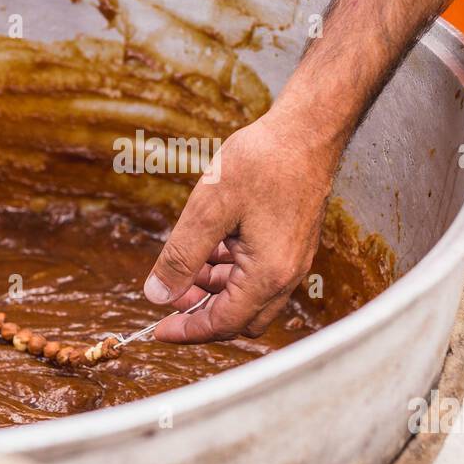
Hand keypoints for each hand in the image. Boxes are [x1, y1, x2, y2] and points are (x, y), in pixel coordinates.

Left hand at [144, 108, 341, 341]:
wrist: (307, 131)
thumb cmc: (262, 162)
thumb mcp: (208, 208)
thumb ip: (181, 257)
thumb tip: (157, 295)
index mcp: (267, 275)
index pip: (222, 324)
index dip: (186, 332)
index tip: (156, 331)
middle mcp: (286, 276)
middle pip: (240, 319)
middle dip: (201, 314)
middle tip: (170, 294)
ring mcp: (292, 261)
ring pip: (248, 297)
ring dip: (215, 289)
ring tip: (188, 261)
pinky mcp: (292, 245)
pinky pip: (259, 275)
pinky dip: (231, 270)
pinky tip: (212, 244)